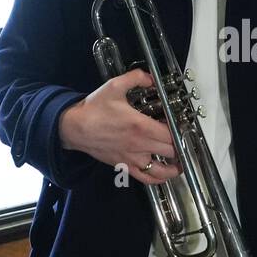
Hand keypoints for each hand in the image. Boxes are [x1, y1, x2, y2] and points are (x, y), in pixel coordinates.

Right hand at [59, 69, 180, 185]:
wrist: (74, 127)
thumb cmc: (94, 108)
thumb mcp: (115, 86)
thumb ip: (136, 78)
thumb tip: (151, 78)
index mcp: (141, 126)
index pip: (171, 134)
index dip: (180, 130)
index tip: (180, 124)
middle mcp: (140, 145)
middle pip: (170, 151)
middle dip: (179, 145)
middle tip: (182, 138)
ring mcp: (132, 158)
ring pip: (161, 170)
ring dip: (174, 167)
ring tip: (181, 162)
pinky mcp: (124, 166)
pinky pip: (145, 178)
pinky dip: (158, 179)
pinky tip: (164, 174)